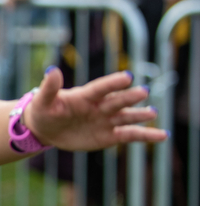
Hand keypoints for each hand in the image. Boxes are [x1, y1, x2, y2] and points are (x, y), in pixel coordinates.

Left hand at [23, 67, 165, 150]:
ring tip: (152, 112)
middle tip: (143, 92)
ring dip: (140, 115)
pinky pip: (130, 135)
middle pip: (117, 101)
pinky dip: (146, 135)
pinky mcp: (110, 135)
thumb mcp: (43, 100)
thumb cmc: (44, 110)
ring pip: (126, 117)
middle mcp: (100, 106)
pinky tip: (162, 135)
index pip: (100, 88)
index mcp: (85, 96)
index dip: (112, 83)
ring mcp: (107, 120)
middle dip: (129, 97)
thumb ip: (49, 87)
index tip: (126, 77)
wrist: (47, 129)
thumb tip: (51, 70)